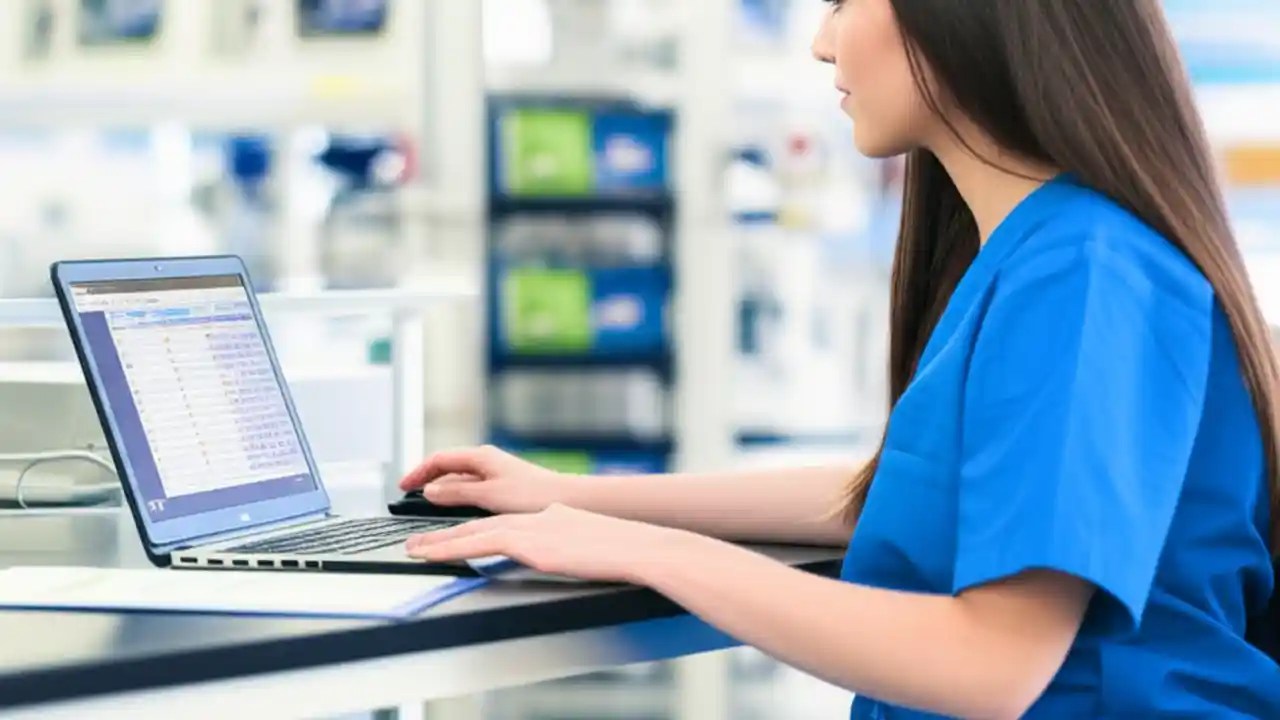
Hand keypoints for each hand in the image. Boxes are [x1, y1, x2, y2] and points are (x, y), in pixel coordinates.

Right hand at [398, 445, 575, 514]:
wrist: (567, 500)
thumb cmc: (533, 495)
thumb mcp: (488, 495)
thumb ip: (456, 492)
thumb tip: (429, 491)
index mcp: (481, 457)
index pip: (439, 459)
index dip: (418, 472)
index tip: (402, 487)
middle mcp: (487, 461)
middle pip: (447, 467)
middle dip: (426, 479)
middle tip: (409, 496)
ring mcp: (495, 473)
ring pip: (459, 479)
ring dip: (441, 489)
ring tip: (426, 504)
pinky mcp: (503, 486)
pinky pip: (471, 488)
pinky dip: (457, 496)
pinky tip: (455, 509)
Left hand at [405, 504, 690, 583]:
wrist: (638, 546)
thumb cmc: (625, 552)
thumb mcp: (592, 544)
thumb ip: (570, 546)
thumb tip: (562, 556)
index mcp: (554, 517)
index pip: (507, 523)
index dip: (479, 530)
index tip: (460, 537)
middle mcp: (537, 517)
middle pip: (483, 523)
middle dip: (448, 532)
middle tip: (420, 541)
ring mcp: (532, 527)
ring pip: (473, 532)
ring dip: (439, 541)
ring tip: (414, 550)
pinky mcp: (529, 542)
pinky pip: (479, 545)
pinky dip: (451, 549)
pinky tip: (434, 555)